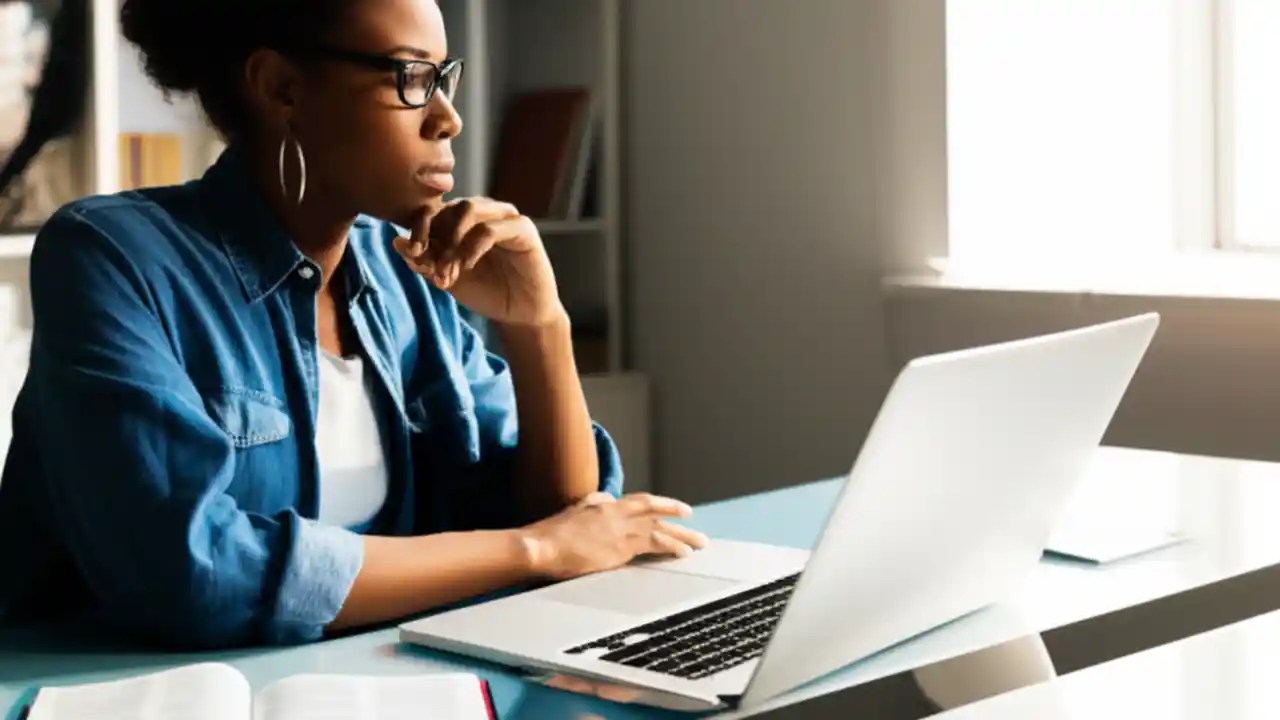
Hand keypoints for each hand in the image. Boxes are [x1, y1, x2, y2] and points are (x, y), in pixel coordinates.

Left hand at [393, 198, 565, 327]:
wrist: (518, 314)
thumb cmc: (484, 292)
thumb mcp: (446, 277)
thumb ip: (425, 260)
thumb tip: (397, 241)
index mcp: (462, 218)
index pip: (434, 208)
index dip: (418, 226)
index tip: (411, 252)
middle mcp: (483, 210)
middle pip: (448, 206)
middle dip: (435, 235)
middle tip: (431, 267)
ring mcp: (504, 216)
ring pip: (468, 210)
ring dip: (453, 241)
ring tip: (449, 271)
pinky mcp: (523, 228)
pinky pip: (491, 229)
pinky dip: (472, 247)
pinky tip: (467, 267)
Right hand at [519, 492, 710, 581]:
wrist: (542, 547)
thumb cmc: (551, 534)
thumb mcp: (574, 511)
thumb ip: (593, 504)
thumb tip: (605, 499)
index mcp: (606, 505)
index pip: (641, 501)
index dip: (661, 504)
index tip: (677, 508)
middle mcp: (617, 514)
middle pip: (654, 512)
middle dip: (676, 516)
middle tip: (693, 521)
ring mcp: (621, 530)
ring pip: (659, 529)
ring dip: (680, 536)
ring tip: (698, 543)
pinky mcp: (621, 548)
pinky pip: (653, 545)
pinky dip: (670, 547)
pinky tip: (681, 553)